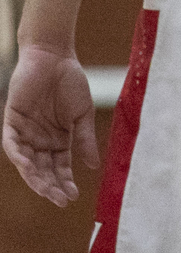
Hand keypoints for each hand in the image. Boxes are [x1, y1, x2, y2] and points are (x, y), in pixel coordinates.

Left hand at [2, 44, 98, 205]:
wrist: (55, 56)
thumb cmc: (71, 81)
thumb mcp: (82, 113)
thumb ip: (85, 138)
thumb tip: (93, 166)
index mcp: (58, 139)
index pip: (60, 167)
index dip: (65, 182)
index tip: (73, 196)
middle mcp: (40, 140)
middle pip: (43, 169)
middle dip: (51, 186)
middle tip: (60, 199)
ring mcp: (25, 132)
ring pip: (27, 162)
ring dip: (35, 177)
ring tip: (46, 190)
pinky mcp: (12, 121)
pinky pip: (12, 144)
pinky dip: (18, 156)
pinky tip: (28, 166)